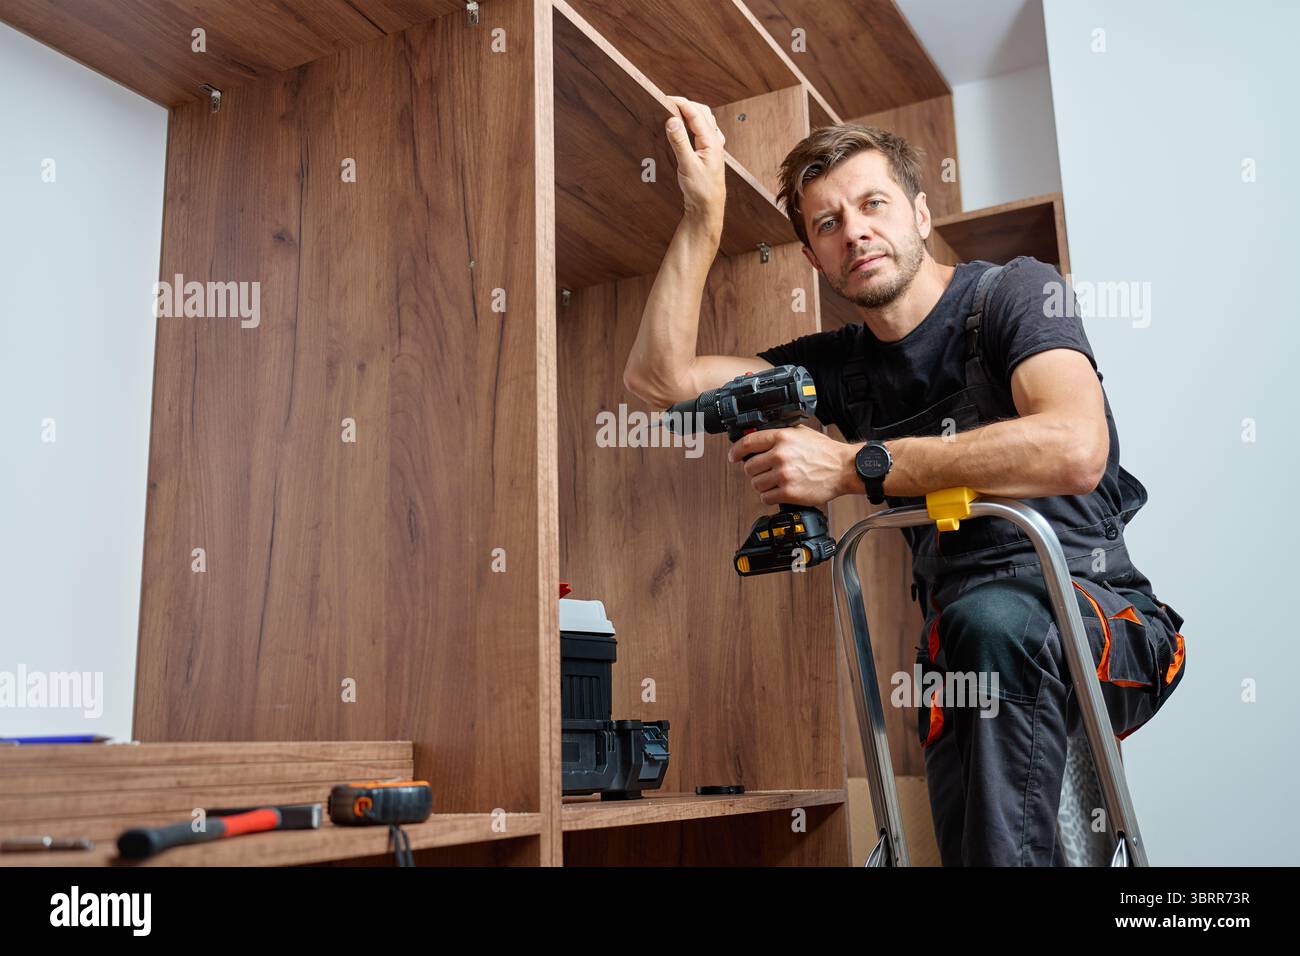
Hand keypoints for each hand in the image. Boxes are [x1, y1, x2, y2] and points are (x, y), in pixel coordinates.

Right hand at [664, 95, 725, 233]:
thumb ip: (679, 142)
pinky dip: (695, 123)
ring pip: (705, 120)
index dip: (681, 103)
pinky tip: (689, 127)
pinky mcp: (710, 153)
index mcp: (711, 141)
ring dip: (691, 113)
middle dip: (686, 105)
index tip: (666, 98)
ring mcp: (714, 147)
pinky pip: (705, 131)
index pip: (696, 113)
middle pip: (702, 113)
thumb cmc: (701, 191)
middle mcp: (715, 141)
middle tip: (668, 104)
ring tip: (676, 112)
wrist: (708, 209)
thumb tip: (672, 120)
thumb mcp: (687, 166)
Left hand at [727, 425, 857, 506]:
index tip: (733, 456)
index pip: (746, 443)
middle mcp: (780, 455)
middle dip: (754, 470)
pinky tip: (780, 490)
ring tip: (776, 481)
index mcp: (781, 437)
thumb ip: (778, 433)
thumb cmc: (824, 452)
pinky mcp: (789, 492)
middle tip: (765, 470)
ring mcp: (784, 475)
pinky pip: (765, 497)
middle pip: (749, 467)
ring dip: (762, 484)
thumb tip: (756, 436)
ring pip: (756, 483)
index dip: (736, 451)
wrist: (843, 468)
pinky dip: (770, 496)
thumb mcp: (800, 433)